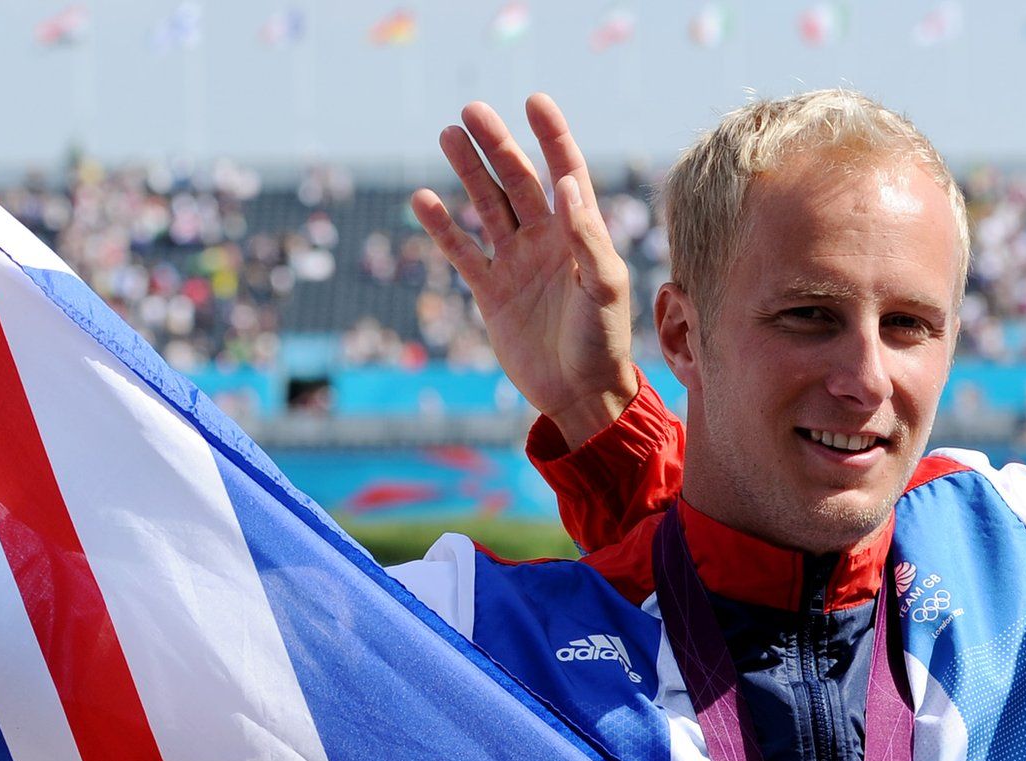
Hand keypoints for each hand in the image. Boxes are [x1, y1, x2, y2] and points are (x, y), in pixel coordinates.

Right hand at [411, 94, 636, 446]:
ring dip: (469, 172)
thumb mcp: (603, 287)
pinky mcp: (491, 291)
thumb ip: (587, 236)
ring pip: (488, 206)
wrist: (580, 393)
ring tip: (448, 135)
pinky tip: (422, 199)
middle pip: (518, 181)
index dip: (552, 137)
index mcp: (580, 235)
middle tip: (471, 111)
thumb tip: (566, 184)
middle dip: (497, 145)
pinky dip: (442, 227)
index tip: (534, 101)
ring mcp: (517, 263)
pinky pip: (463, 251)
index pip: (566, 172)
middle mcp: (547, 241)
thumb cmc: (602, 341)